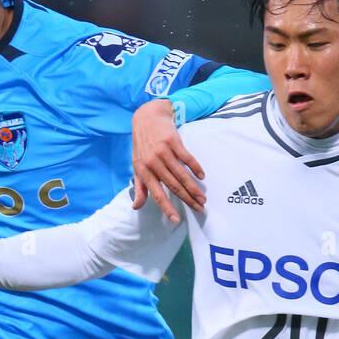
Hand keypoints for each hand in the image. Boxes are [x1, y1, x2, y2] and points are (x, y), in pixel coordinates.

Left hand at [131, 99, 205, 223]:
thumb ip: (139, 188)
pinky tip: (202, 176)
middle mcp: (153, 163)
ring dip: (194, 187)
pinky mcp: (173, 141)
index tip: (176, 219)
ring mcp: (163, 152)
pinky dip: (195, 168)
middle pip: (173, 186)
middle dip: (187, 199)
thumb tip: (136, 207)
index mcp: (144, 172)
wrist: (147, 118)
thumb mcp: (137, 166)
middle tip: (199, 208)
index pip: (156, 194)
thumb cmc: (142, 145)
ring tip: (203, 197)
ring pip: (181, 174)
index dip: (166, 208)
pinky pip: (186, 158)